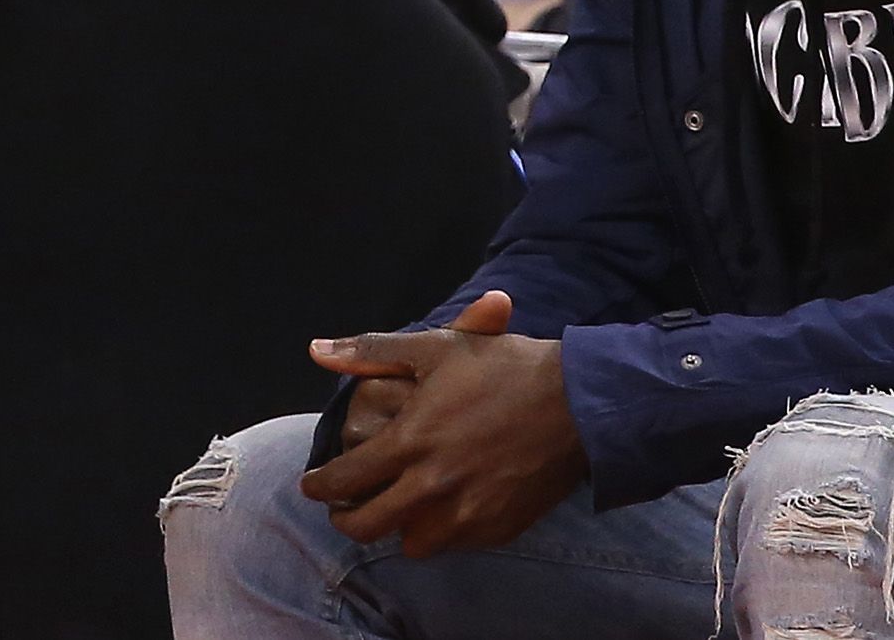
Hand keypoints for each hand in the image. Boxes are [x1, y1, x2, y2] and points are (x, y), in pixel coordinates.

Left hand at [299, 291, 584, 557]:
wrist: (581, 404)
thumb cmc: (504, 369)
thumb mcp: (435, 348)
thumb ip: (370, 353)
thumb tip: (317, 351)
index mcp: (411, 442)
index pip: (345, 481)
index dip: (319, 486)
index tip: (312, 486)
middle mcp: (434, 487)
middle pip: (368, 526)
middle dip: (346, 519)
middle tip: (344, 508)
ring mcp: (469, 514)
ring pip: (413, 544)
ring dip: (399, 528)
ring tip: (396, 508)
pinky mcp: (500, 528)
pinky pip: (456, 545)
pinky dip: (441, 532)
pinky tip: (441, 509)